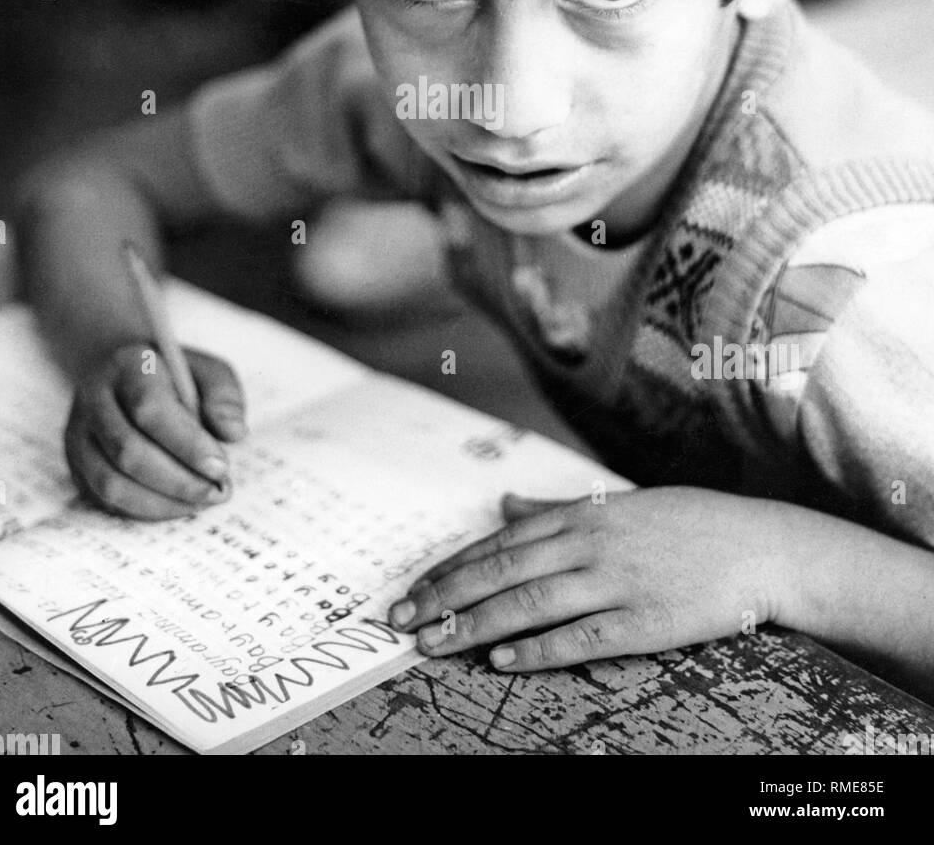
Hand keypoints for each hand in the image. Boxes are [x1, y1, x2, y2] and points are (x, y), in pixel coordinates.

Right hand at [65, 343, 245, 519]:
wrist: (126, 375)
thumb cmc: (176, 376)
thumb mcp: (207, 371)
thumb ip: (224, 396)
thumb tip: (233, 433)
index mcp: (127, 365)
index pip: (150, 408)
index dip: (186, 443)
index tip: (221, 467)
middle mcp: (92, 398)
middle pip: (128, 450)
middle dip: (179, 480)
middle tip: (219, 491)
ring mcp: (78, 434)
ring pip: (110, 482)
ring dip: (162, 501)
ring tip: (203, 501)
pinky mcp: (76, 464)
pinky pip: (105, 499)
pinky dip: (145, 510)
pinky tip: (179, 505)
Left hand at [389, 488, 791, 670]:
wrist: (761, 547)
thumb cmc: (687, 525)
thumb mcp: (618, 504)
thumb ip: (557, 507)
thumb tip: (503, 501)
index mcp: (583, 514)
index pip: (499, 542)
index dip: (451, 568)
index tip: (412, 591)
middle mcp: (591, 543)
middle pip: (502, 571)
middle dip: (445, 597)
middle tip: (401, 622)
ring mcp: (618, 582)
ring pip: (530, 603)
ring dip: (475, 625)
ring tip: (433, 645)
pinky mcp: (645, 621)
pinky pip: (581, 638)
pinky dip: (538, 650)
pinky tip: (502, 661)